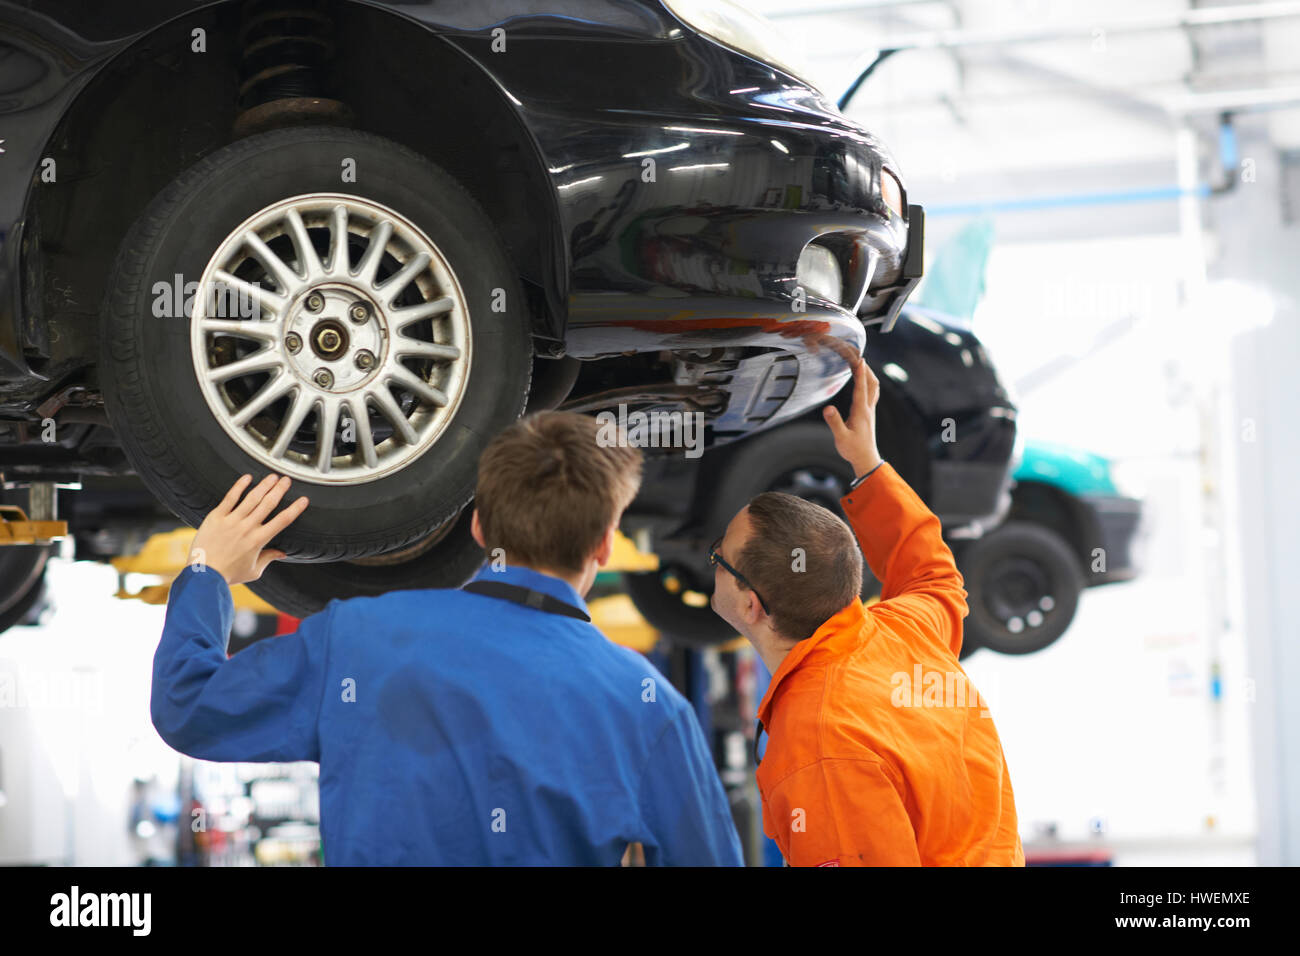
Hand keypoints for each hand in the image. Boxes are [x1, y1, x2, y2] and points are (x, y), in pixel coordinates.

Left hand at [189, 474, 308, 585]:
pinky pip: (230, 498)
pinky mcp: (217, 517)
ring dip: (264, 485)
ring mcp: (231, 521)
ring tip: (272, 476)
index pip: (282, 520)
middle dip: (280, 490)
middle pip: (268, 504)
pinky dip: (239, 486)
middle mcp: (247, 527)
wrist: (204, 574)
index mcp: (259, 540)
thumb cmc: (228, 574)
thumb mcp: (253, 570)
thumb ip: (268, 559)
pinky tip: (247, 478)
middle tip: (287, 480)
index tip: (303, 500)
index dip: (295, 509)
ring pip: (252, 498)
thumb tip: (281, 553)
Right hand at [822, 356, 882, 478]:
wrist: (866, 459)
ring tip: (862, 365)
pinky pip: (872, 393)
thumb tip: (827, 408)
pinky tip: (863, 382)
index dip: (860, 372)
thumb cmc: (853, 449)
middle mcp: (868, 409)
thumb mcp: (841, 437)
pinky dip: (868, 383)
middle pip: (871, 383)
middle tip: (858, 356)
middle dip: (865, 369)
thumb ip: (834, 422)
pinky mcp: (868, 414)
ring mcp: (870, 411)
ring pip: (874, 387)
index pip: (861, 387)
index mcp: (861, 412)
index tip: (859, 359)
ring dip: (869, 374)